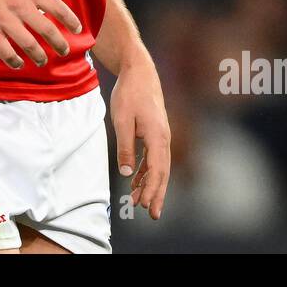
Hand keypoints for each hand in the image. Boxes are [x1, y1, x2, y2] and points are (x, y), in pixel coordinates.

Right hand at [0, 0, 83, 68]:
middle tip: (64, 51)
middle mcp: (18, 4)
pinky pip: (6, 52)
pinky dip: (14, 61)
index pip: (56, 6)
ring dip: (38, 55)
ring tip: (41, 60)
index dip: (70, 20)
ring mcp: (3, 19)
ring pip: (28, 44)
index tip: (77, 29)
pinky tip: (18, 64)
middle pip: (46, 29)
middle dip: (59, 43)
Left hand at [111, 58, 170, 219]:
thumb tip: (126, 174)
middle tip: (153, 215)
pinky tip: (135, 181)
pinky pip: (153, 157)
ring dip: (149, 184)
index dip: (151, 190)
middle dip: (157, 194)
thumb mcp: (122, 121)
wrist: (139, 71)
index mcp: (158, 137)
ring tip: (139, 202)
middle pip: (162, 172)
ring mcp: (161, 135)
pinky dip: (145, 171)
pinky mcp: (155, 132)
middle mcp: (164, 138)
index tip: (145, 206)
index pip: (156, 170)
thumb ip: (126, 147)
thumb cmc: (130, 94)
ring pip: (158, 166)